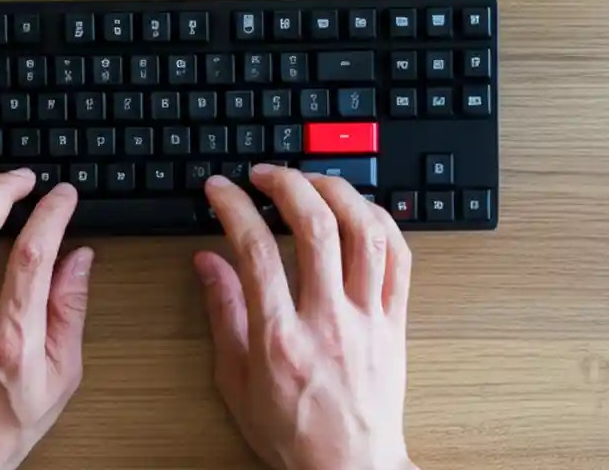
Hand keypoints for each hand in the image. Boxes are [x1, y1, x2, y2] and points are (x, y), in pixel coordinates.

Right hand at [194, 165, 416, 469]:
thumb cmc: (292, 434)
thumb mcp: (235, 382)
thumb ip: (222, 315)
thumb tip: (208, 262)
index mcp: (280, 339)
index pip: (256, 251)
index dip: (234, 207)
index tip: (220, 189)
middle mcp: (328, 322)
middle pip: (316, 228)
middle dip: (286, 184)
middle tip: (264, 173)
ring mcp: (368, 320)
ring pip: (365, 233)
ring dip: (337, 192)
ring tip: (312, 180)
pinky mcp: (395, 322)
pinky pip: (399, 258)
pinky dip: (381, 221)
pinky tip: (358, 209)